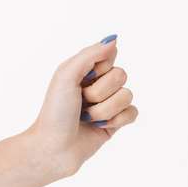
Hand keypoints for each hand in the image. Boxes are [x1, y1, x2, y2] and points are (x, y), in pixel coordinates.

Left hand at [25, 35, 138, 176]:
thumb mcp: (66, 75)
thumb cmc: (55, 111)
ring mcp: (108, 103)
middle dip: (99, 92)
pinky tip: (99, 127)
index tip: (82, 79)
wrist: (55, 147)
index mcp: (83, 70)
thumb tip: (114, 39)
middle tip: (81, 102)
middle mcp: (97, 84)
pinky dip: (116, 121)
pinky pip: (133, 113)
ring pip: (127, 96)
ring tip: (86, 118)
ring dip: (104, 109)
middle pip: (121, 75)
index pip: (109, 56)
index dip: (98, 69)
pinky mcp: (117, 122)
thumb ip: (90, 55)